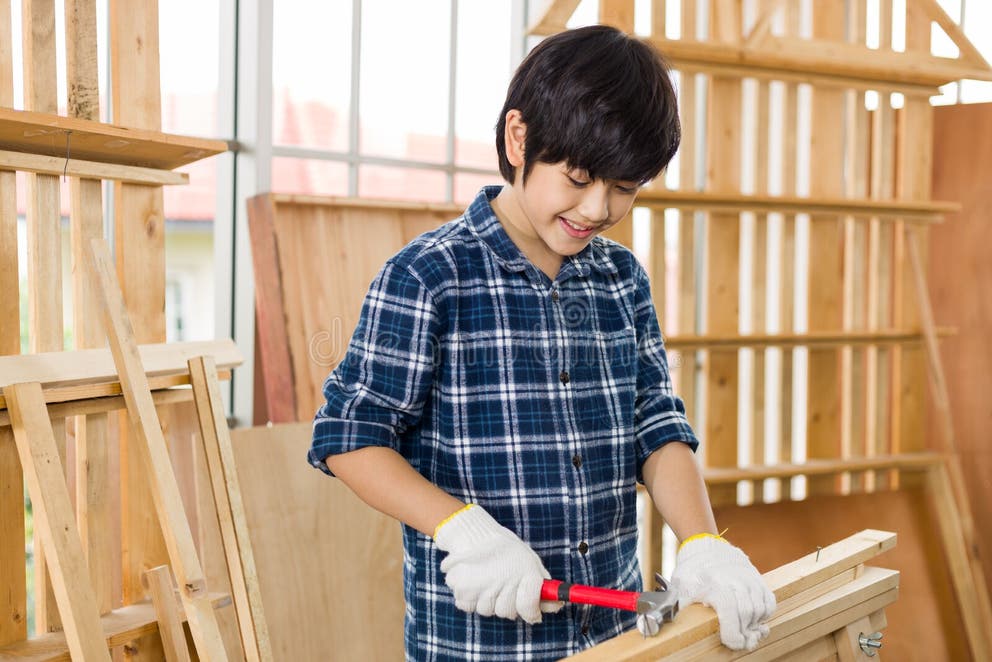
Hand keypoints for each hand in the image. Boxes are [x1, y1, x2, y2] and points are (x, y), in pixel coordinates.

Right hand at [434, 505, 561, 623]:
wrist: (473, 533)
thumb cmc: (504, 548)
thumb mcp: (529, 560)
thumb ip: (542, 584)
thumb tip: (556, 605)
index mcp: (526, 572)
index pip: (529, 607)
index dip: (531, 612)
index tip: (531, 611)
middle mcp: (506, 581)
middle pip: (508, 612)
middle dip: (507, 602)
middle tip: (502, 584)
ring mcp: (484, 587)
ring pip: (488, 610)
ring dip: (488, 599)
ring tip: (486, 578)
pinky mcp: (464, 590)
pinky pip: (470, 606)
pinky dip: (470, 598)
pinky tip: (474, 581)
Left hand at [670, 535, 775, 649]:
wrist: (705, 547)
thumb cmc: (691, 571)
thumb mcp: (679, 589)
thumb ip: (675, 609)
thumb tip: (657, 627)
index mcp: (715, 585)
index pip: (731, 614)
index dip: (733, 634)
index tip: (732, 643)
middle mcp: (735, 581)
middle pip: (747, 615)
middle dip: (744, 633)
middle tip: (739, 642)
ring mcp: (749, 579)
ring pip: (760, 609)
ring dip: (754, 624)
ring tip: (745, 630)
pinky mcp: (758, 579)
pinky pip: (769, 601)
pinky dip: (764, 613)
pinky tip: (754, 618)